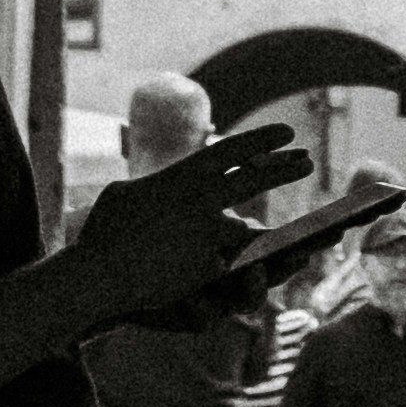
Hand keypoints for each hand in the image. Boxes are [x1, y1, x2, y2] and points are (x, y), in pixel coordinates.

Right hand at [69, 120, 303, 324]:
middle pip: (254, 180)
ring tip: (293, 226)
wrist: (99, 272)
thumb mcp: (125, 193)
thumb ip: (154, 186)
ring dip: (273, 227)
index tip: (287, 133)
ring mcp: (208, 234)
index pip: (232, 150)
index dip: (262, 140)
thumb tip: (164, 184)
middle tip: (306, 160)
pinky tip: (268, 258)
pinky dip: (247, 260)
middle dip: (284, 169)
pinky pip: (233, 261)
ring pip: (252, 226)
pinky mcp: (209, 266)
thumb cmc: (104, 231)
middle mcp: (202, 199)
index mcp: (183, 175)